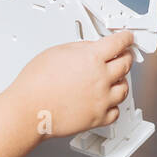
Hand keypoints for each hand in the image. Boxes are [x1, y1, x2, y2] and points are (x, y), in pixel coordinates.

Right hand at [7, 31, 134, 138]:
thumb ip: (80, 48)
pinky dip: (113, 106)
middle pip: (126, 64)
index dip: (126, 38)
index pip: (119, 43)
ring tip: (115, 79)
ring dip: (121, 81)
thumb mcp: (57, 51)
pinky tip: (107, 101)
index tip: (128, 38)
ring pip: (124, 89)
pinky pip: (116, 112)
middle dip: (126, 57)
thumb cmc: (35, 83)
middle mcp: (100, 78)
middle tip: (124, 55)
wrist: (28, 110)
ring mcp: (101, 100)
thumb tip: (91, 48)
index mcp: (91, 58)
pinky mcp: (97, 118)